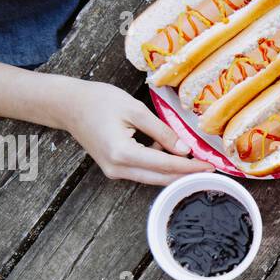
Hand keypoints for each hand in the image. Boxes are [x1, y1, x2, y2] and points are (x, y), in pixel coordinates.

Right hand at [56, 79, 211, 185]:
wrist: (68, 105)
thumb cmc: (99, 101)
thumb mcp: (135, 110)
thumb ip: (161, 131)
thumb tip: (184, 150)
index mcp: (123, 153)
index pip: (166, 165)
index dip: (191, 167)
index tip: (211, 166)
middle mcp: (118, 169)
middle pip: (161, 178)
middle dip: (186, 175)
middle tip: (209, 168)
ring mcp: (114, 172)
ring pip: (152, 177)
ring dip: (172, 169)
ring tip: (189, 153)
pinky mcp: (114, 169)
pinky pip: (142, 171)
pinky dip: (158, 163)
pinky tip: (163, 146)